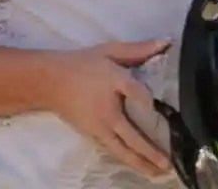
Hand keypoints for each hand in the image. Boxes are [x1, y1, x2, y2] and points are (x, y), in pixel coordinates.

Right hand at [45, 39, 174, 179]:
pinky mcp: (93, 134)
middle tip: (169, 165)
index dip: (150, 100)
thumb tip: (166, 43)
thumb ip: (137, 49)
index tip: (158, 104)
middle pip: (133, 140)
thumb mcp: (109, 52)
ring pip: (122, 152)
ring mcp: (99, 128)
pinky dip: (127, 159)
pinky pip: (114, 150)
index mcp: (113, 87)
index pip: (139, 95)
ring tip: (156, 173)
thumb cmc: (81, 65)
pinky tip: (137, 164)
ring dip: (140, 164)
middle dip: (152, 154)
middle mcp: (108, 115)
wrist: (48, 81)